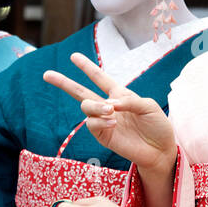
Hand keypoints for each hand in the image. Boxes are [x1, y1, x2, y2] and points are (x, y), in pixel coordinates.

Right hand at [43, 53, 175, 175]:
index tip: (73, 56)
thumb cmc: (157, 126)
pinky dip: (100, 120)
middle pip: (80, 92)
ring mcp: (103, 121)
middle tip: (46, 74)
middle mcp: (108, 106)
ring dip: (95, 106)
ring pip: (86, 106)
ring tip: (110, 111)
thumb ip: (129, 101)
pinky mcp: (102, 136)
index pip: (100, 78)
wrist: (161, 150)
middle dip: (64, 83)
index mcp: (120, 94)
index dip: (87, 67)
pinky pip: (91, 124)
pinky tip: (112, 122)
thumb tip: (109, 103)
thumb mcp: (148, 107)